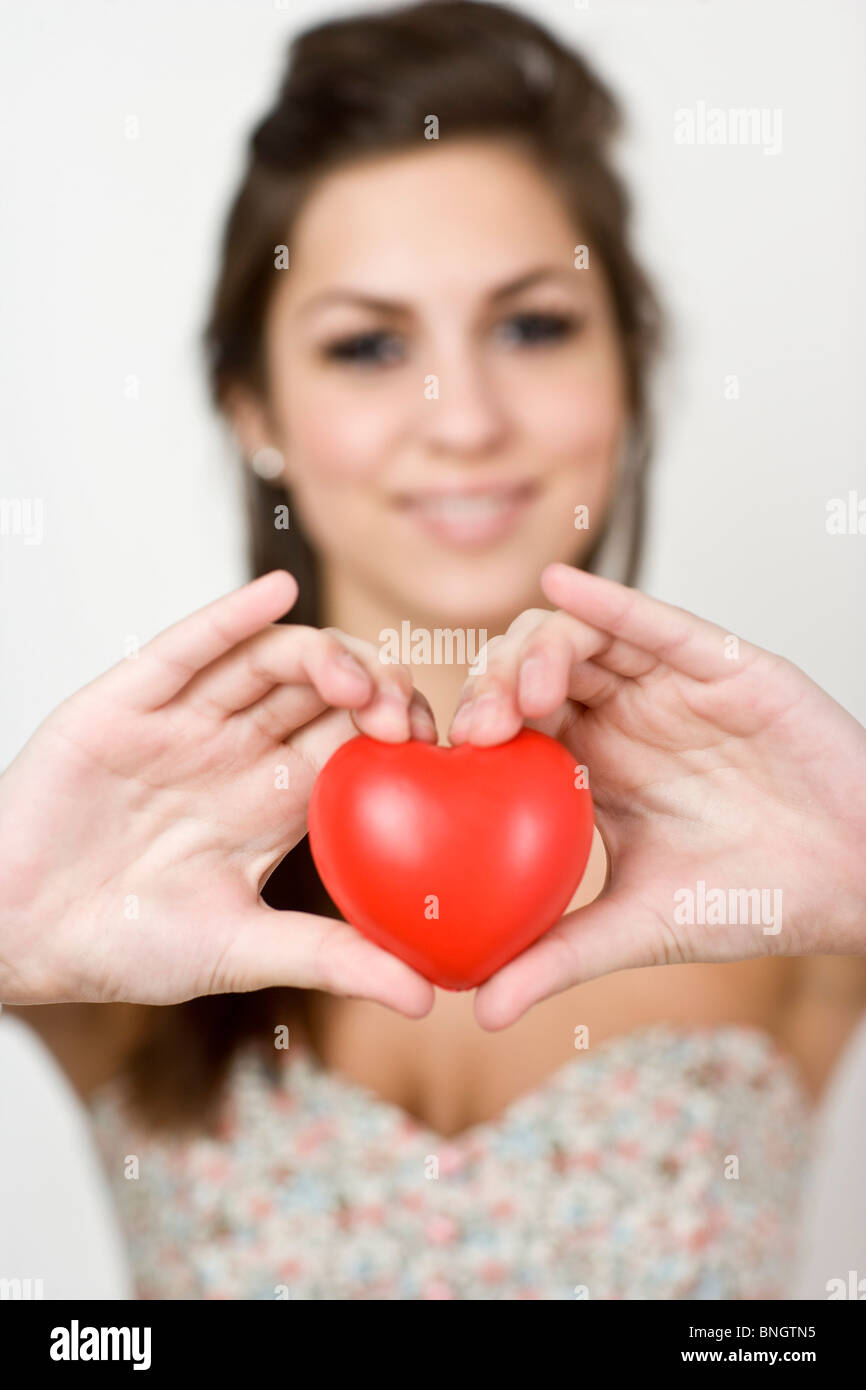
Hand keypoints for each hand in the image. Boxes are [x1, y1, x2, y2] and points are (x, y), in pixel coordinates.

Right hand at [0, 570, 435, 1013]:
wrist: (19, 934)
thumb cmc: (124, 944)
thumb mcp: (242, 951)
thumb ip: (331, 960)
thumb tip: (429, 998)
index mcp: (274, 800)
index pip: (355, 742)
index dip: (398, 732)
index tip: (436, 752)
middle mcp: (238, 749)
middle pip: (324, 691)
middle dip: (374, 689)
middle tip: (404, 716)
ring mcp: (186, 720)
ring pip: (269, 661)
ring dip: (322, 656)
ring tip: (355, 681)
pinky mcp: (129, 701)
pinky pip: (190, 647)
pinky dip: (234, 615)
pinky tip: (280, 590)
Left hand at [448, 562, 865, 1028]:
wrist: (856, 879)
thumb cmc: (755, 896)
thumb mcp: (640, 926)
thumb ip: (560, 956)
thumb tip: (481, 1009)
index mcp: (590, 763)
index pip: (510, 723)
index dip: (474, 723)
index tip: (446, 755)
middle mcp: (619, 714)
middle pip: (532, 669)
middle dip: (496, 683)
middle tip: (479, 726)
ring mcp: (665, 684)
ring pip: (583, 638)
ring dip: (542, 650)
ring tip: (529, 694)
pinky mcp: (720, 663)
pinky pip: (656, 623)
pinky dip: (606, 603)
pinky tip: (562, 585)